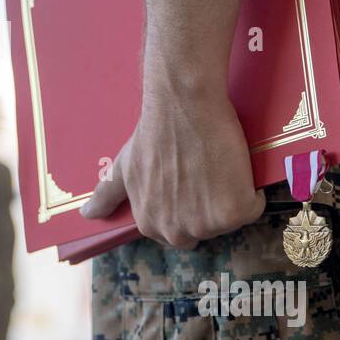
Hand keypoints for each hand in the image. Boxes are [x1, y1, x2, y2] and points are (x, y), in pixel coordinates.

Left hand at [80, 88, 263, 248]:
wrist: (183, 107)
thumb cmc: (152, 134)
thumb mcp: (123, 167)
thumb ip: (107, 195)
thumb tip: (87, 215)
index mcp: (150, 225)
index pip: (177, 232)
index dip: (186, 207)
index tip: (188, 183)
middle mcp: (177, 233)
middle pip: (204, 231)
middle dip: (207, 208)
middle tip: (205, 174)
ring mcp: (206, 224)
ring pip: (228, 221)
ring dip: (229, 199)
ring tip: (217, 167)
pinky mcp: (235, 211)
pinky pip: (253, 208)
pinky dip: (251, 191)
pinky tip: (235, 167)